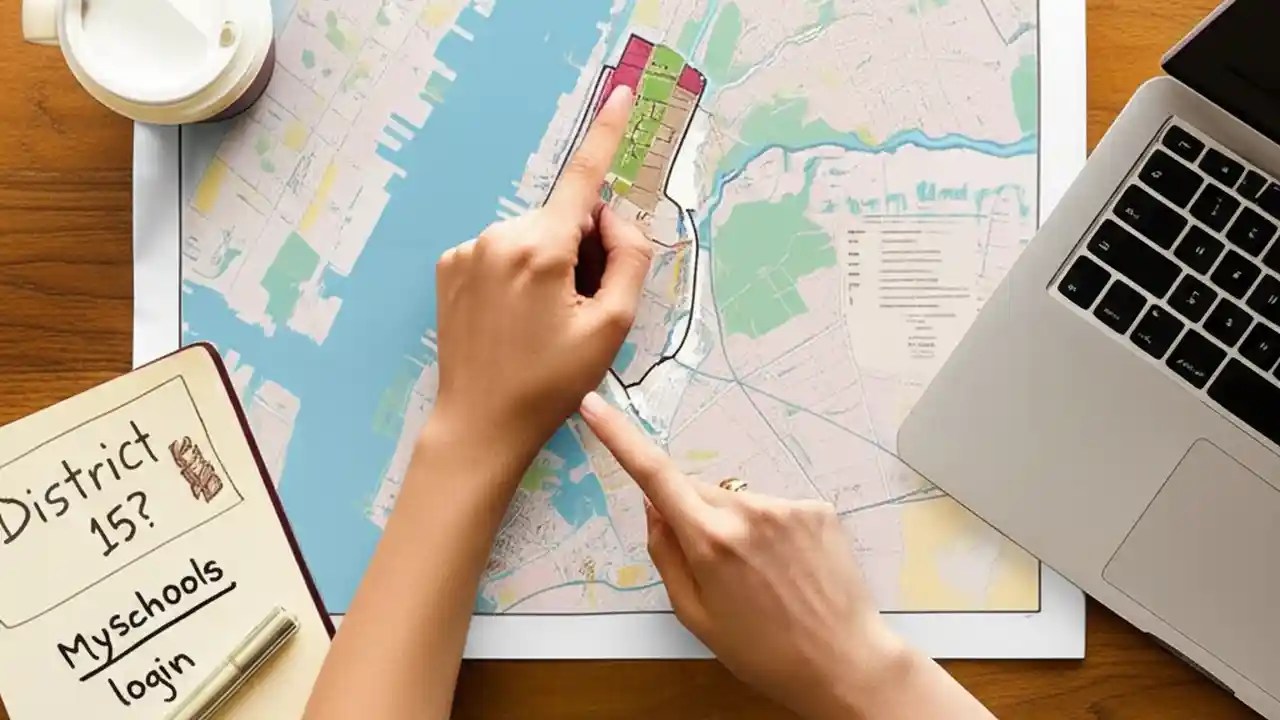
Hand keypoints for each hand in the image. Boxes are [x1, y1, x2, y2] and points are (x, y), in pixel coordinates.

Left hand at [431, 85, 651, 456]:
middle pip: (561, 217)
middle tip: (582, 306)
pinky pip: (500, 251)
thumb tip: (613, 217)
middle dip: (581, 246)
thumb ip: (627, 259)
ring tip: (544, 320)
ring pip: (531, 235)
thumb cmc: (552, 383)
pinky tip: (514, 316)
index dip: (607, 134)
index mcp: (541, 248)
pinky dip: (517, 272)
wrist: (480, 423)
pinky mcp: (448, 266)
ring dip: (549, 261)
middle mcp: (498, 235)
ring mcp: (467, 250)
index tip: (620, 95)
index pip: (583, 177)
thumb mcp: (611, 327)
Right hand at [579, 392, 911, 719]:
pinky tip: (791, 570)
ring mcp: (787, 506)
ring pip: (739, 503)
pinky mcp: (817, 509)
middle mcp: (747, 512)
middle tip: (719, 572)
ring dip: (739, 528)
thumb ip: (666, 554)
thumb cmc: (763, 652)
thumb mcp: (695, 615)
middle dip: (696, 518)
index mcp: (710, 542)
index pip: (653, 476)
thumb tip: (653, 507)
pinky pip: (776, 510)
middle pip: (699, 493)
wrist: (844, 663)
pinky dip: (774, 533)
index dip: (619, 437)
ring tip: (764, 578)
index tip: (594, 405)